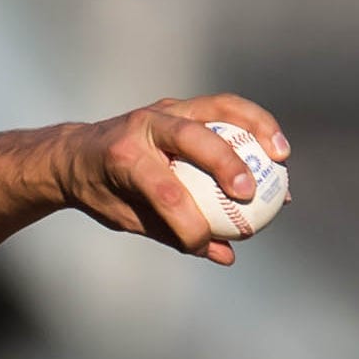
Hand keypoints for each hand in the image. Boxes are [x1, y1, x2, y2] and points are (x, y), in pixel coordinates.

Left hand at [57, 95, 288, 266]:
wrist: (76, 154)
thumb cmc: (102, 192)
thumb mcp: (127, 219)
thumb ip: (173, 233)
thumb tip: (226, 254)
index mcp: (122, 159)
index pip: (164, 192)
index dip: (189, 223)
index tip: (203, 245)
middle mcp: (144, 125)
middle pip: (194, 139)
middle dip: (226, 164)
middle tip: (252, 194)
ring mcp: (165, 109)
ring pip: (219, 108)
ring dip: (256, 127)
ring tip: (281, 157)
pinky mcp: (182, 105)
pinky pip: (225, 108)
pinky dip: (253, 122)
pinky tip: (275, 148)